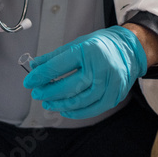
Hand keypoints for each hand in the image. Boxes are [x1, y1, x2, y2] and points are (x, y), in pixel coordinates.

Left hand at [22, 25, 146, 118]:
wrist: (129, 49)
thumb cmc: (99, 45)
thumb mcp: (77, 44)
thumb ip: (55, 57)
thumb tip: (34, 66)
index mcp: (88, 50)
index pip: (59, 66)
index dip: (41, 76)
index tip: (28, 82)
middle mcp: (101, 67)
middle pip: (70, 86)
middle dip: (49, 92)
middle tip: (37, 94)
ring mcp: (110, 83)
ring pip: (81, 100)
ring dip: (61, 104)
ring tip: (48, 103)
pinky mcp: (115, 95)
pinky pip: (94, 108)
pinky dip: (77, 112)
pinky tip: (65, 109)